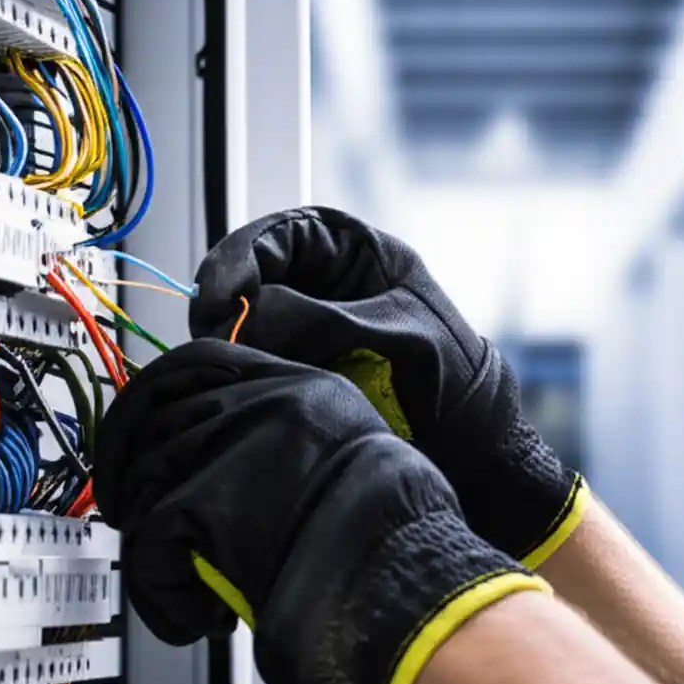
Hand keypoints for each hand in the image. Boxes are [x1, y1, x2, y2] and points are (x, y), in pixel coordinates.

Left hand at [93, 340, 548, 683]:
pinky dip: (161, 589)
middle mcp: (265, 401)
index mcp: (298, 382)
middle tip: (126, 510)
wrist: (408, 581)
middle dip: (126, 470)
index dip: (144, 403)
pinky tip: (196, 611)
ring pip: (146, 482)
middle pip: (154, 417)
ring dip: (153, 542)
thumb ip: (280, 429)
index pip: (193, 361)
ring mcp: (236, 444)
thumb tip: (207, 441)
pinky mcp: (209, 499)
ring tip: (186, 576)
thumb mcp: (345, 445)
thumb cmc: (390, 531)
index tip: (127, 438)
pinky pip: (150, 543)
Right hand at [190, 206, 587, 565]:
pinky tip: (244, 384)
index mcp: (358, 252)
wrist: (475, 450)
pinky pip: (260, 358)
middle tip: (209, 335)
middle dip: (227, 301)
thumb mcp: (396, 336)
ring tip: (225, 364)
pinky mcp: (302, 368)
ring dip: (231, 337)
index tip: (216, 296)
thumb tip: (247, 312)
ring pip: (249, 317)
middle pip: (254, 274)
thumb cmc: (454, 380)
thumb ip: (324, 318)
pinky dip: (246, 367)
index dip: (239, 257)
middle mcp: (328, 282)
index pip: (281, 233)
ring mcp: (313, 325)